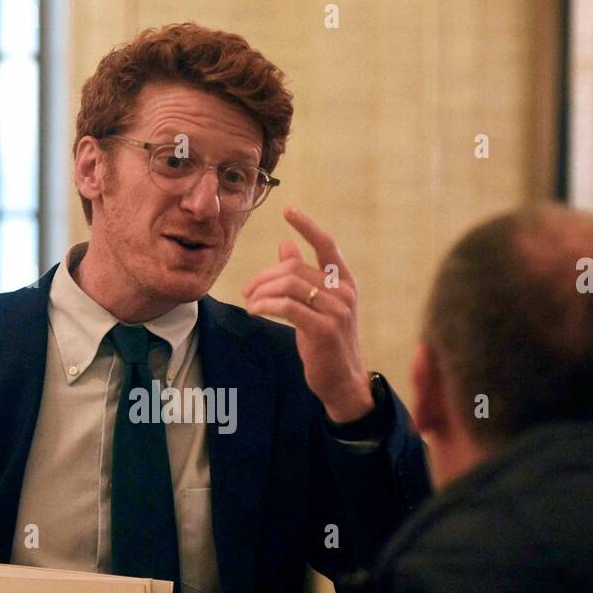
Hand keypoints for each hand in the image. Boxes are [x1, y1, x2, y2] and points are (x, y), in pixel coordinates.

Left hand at [241, 207, 373, 421]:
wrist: (342, 381)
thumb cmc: (326, 343)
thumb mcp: (315, 306)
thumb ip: (303, 277)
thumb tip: (286, 245)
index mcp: (344, 282)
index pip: (327, 245)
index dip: (308, 226)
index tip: (288, 211)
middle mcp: (344, 292)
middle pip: (295, 268)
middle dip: (264, 277)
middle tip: (247, 291)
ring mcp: (336, 311)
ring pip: (289, 285)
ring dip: (261, 292)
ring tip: (250, 303)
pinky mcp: (324, 329)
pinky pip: (287, 307)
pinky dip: (266, 306)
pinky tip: (255, 311)